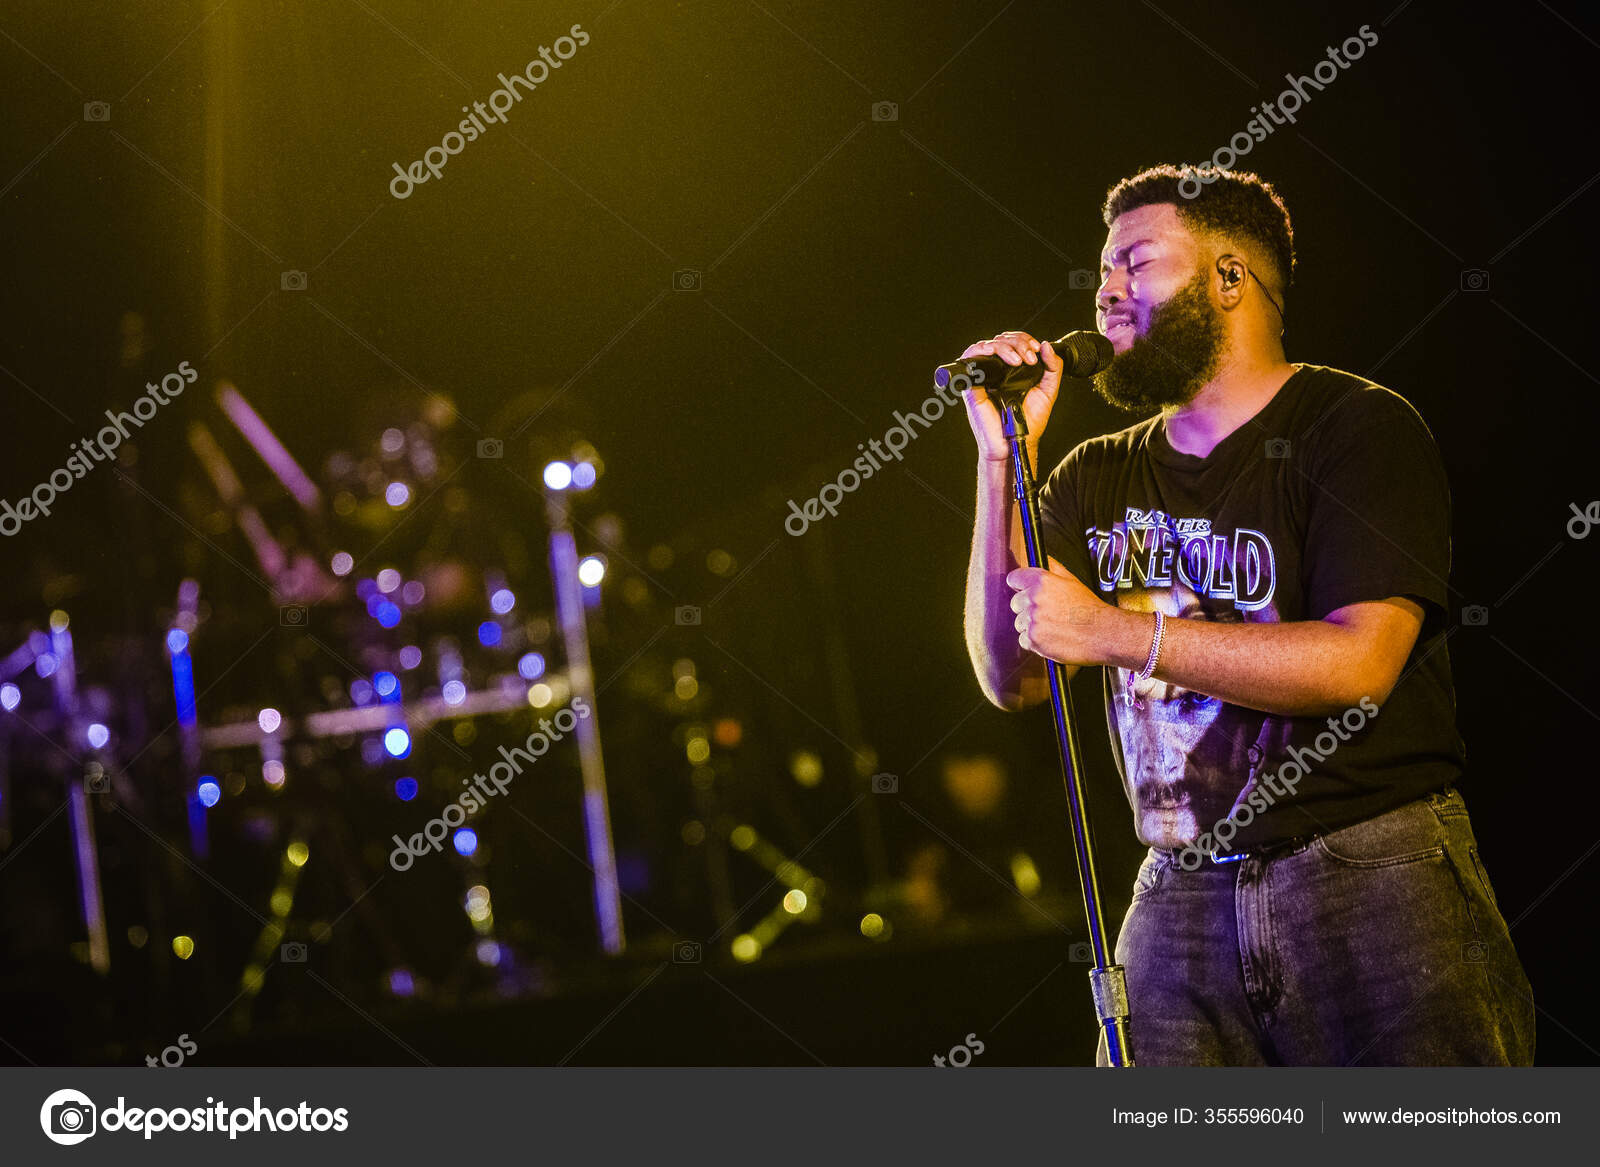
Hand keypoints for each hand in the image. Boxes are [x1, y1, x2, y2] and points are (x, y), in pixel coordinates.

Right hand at [959, 331, 1062, 462]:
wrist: (1016, 442)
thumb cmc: (1028, 422)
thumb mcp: (1048, 391)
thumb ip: (1052, 368)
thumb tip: (1047, 346)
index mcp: (1011, 370)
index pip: (1013, 342)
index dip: (1025, 340)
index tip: (1037, 350)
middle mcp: (996, 371)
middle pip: (1001, 340)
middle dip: (1019, 343)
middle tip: (1030, 357)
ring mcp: (983, 377)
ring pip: (987, 345)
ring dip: (1005, 346)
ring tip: (1019, 360)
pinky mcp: (972, 386)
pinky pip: (970, 359)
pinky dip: (982, 350)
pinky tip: (997, 355)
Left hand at [1006, 565, 1109, 665]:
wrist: (1102, 633)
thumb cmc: (1090, 609)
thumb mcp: (1072, 581)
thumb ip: (1054, 568)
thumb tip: (1044, 559)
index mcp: (1042, 581)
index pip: (1014, 578)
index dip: (1019, 585)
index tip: (1022, 589)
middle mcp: (1034, 599)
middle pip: (1015, 603)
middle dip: (1027, 608)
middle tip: (1047, 613)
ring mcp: (1032, 620)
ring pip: (1019, 622)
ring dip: (1031, 625)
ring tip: (1052, 626)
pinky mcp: (1033, 639)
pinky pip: (1024, 640)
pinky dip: (1034, 642)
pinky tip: (1051, 637)